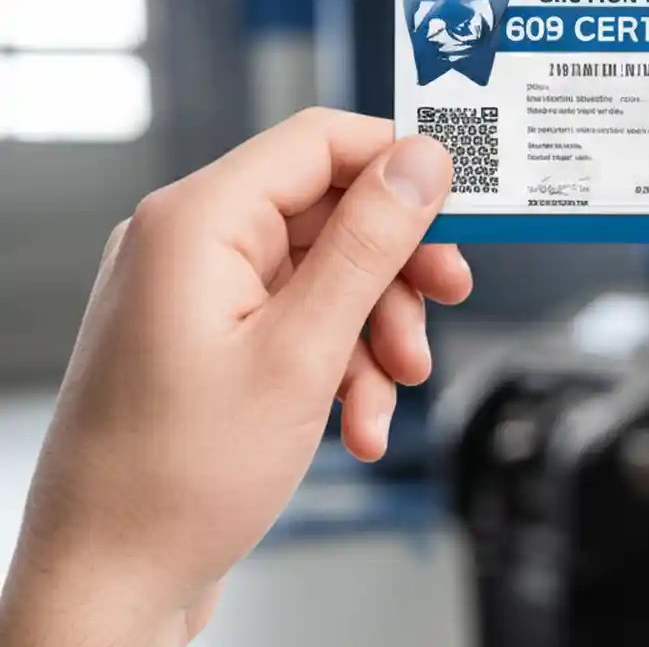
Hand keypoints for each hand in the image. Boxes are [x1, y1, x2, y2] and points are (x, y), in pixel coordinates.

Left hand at [0, 109, 471, 645]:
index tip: (464, 202)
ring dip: (375, 335)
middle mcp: (190, 247)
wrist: (111, 580)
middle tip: (449, 301)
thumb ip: (367, 246)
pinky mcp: (210, 344)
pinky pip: (298, 327)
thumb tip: (420, 162)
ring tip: (393, 396)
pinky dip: (340, 368)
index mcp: (197, 223)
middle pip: (330, 214)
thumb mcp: (301, 353)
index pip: (319, 141)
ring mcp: (198, 298)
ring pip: (324, 278)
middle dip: (395, 271)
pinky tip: (357, 426)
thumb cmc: (177, 478)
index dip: (399, 163)